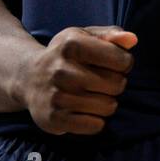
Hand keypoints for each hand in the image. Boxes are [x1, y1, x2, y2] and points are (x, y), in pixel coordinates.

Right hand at [15, 25, 137, 135]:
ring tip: (91, 94)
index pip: (122, 60)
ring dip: (106, 102)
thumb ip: (111, 34)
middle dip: (115, 83)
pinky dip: (96, 120)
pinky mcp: (53, 119)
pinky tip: (84, 110)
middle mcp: (61, 70)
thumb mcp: (85, 36)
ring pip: (109, 107)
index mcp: (72, 44)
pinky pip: (95, 126)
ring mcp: (56, 96)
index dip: (124, 63)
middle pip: (118, 85)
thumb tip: (132, 39)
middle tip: (100, 81)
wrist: (28, 78)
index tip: (111, 63)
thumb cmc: (66, 55)